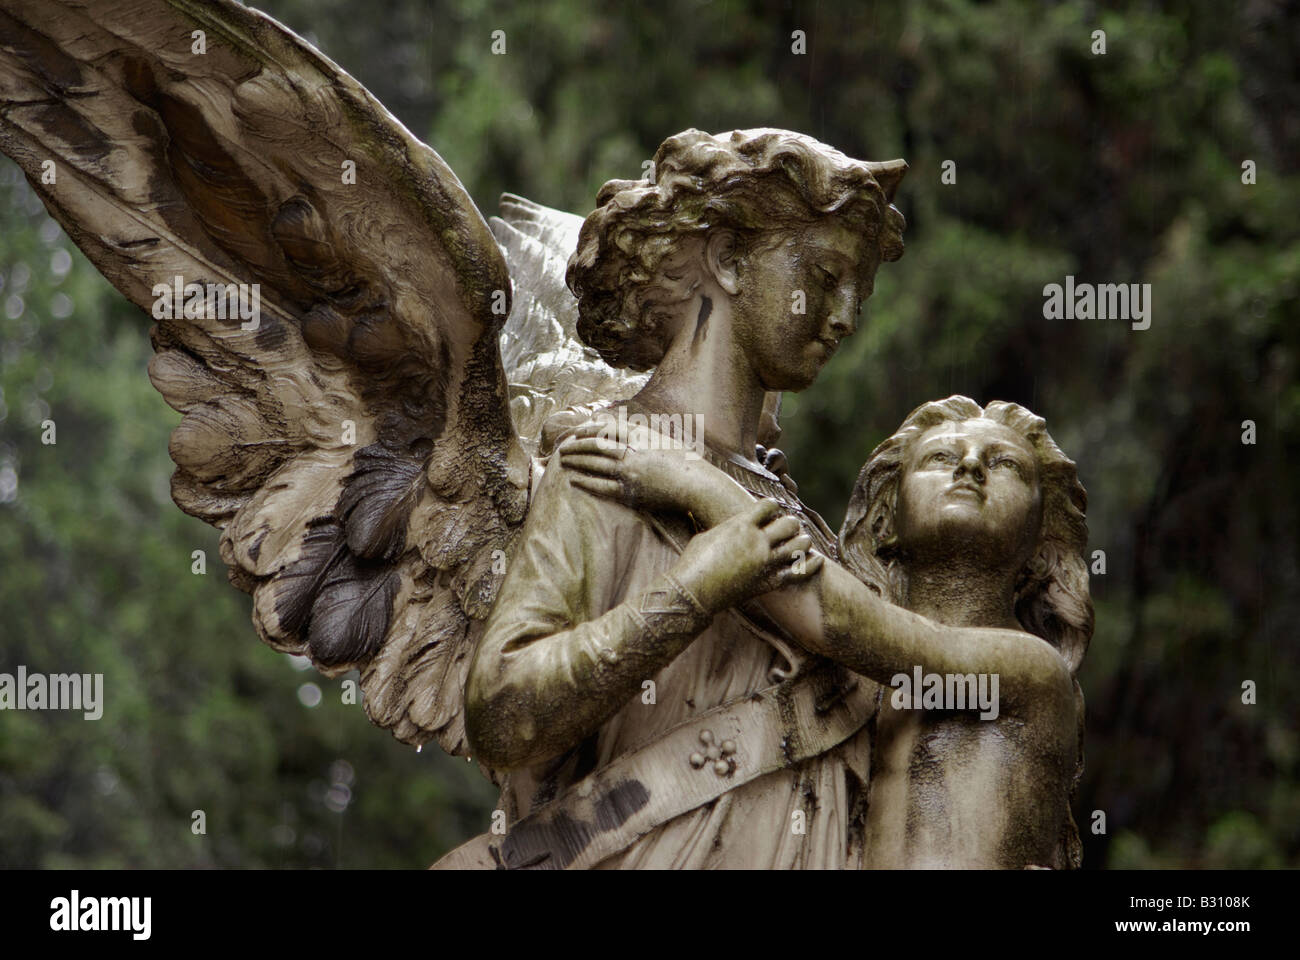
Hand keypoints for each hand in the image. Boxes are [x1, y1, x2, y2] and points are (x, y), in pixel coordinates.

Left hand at [559, 427, 736, 521]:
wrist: (696, 484)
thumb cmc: (686, 463)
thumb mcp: (666, 441)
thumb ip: (647, 435)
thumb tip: (632, 430)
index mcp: (642, 436)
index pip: (608, 427)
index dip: (590, 428)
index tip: (578, 431)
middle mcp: (633, 450)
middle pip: (596, 444)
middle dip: (577, 444)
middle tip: (564, 446)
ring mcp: (630, 471)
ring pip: (595, 463)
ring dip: (577, 460)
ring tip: (563, 460)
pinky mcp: (630, 491)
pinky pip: (601, 486)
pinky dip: (586, 481)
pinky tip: (574, 479)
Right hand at [672, 499, 822, 612]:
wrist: (694, 591)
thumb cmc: (693, 561)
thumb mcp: (708, 535)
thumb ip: (727, 528)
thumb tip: (730, 526)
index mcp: (741, 525)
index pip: (769, 506)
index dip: (771, 507)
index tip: (770, 512)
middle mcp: (757, 541)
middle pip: (789, 524)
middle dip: (790, 524)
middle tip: (789, 527)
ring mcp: (765, 562)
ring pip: (799, 545)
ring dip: (802, 541)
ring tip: (800, 541)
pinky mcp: (768, 582)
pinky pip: (799, 572)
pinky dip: (810, 564)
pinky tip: (817, 560)